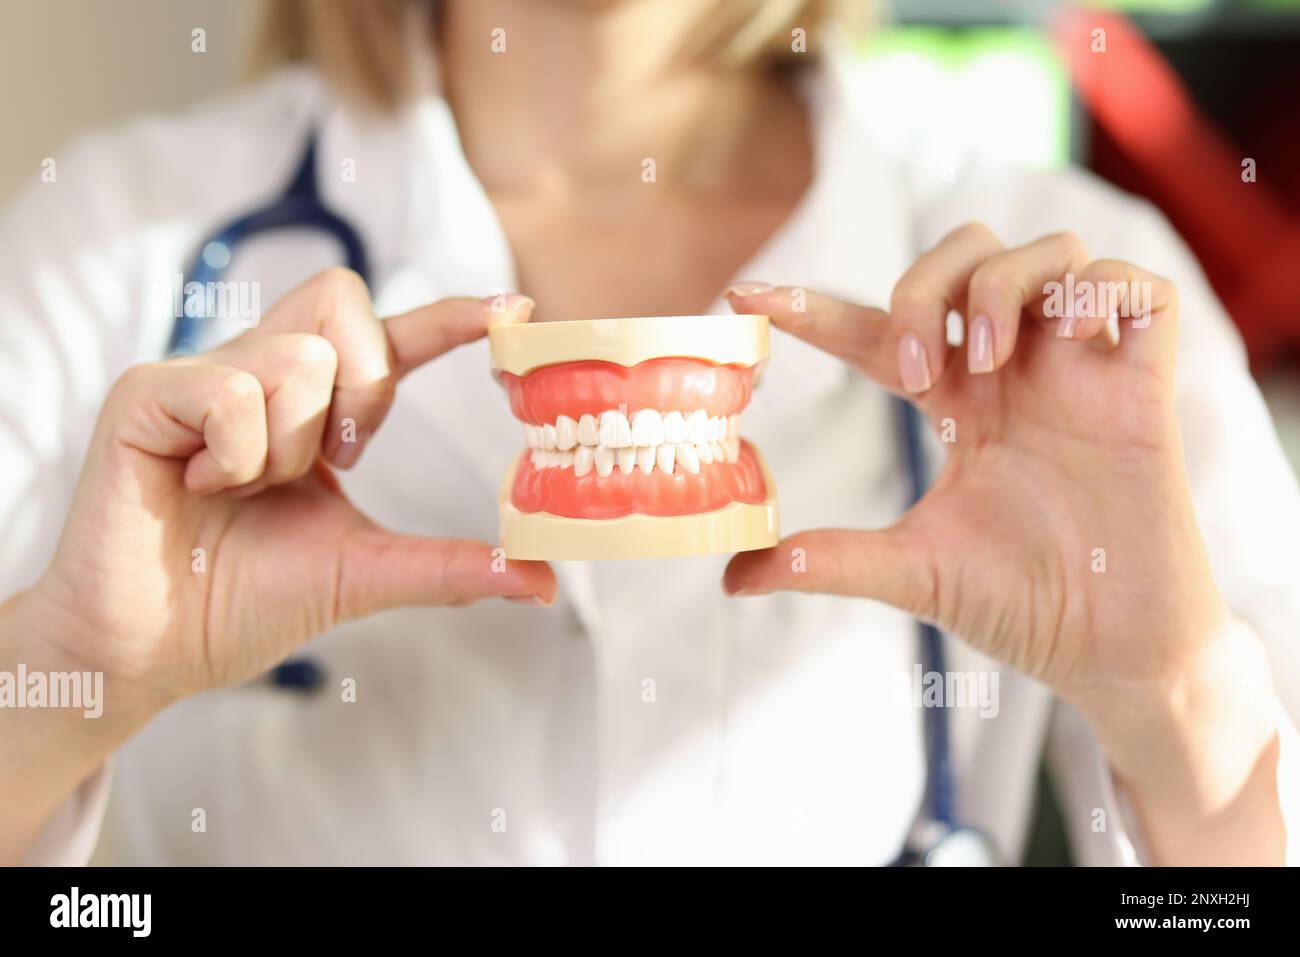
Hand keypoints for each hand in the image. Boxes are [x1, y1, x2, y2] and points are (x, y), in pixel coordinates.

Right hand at [29, 268, 554, 717]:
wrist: (151, 652)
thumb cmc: (242, 602)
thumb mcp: (364, 573)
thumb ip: (448, 565)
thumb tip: (541, 579)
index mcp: (310, 409)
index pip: (388, 339)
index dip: (449, 316)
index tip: (514, 307)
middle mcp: (256, 374)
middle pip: (341, 302)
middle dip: (363, 386)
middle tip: (335, 459)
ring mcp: (199, 377)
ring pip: (298, 357)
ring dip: (290, 448)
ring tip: (242, 491)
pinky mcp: (146, 395)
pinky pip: (232, 390)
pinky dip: (237, 457)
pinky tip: (200, 488)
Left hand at [722, 225, 1264, 724]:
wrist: (1111, 654)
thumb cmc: (1020, 606)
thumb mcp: (912, 572)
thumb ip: (828, 561)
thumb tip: (733, 579)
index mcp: (957, 404)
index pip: (879, 328)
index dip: (814, 307)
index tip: (747, 298)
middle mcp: (1016, 373)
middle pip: (968, 255)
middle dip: (927, 285)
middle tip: (916, 374)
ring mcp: (1081, 373)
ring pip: (1049, 251)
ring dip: (1002, 286)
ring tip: (987, 363)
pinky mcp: (1146, 389)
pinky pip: (1138, 289)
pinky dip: (1100, 289)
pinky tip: (1073, 338)